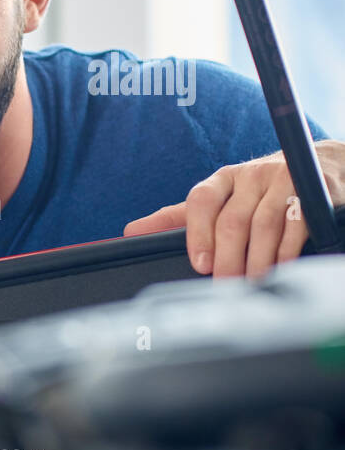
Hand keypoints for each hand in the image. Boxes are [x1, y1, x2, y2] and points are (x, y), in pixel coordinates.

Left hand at [123, 140, 344, 277]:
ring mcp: (282, 181)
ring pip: (263, 225)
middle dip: (226, 257)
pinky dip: (286, 250)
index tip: (200, 264)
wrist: (318, 165)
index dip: (198, 234)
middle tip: (224, 284)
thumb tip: (131, 232)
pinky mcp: (311, 191)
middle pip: (232, 220)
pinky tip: (279, 268)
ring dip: (255, 259)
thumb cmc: (257, 192)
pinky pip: (296, 225)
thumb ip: (178, 218)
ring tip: (250, 283)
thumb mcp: (218, 200)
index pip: (202, 201)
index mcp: (222, 179)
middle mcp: (250, 176)